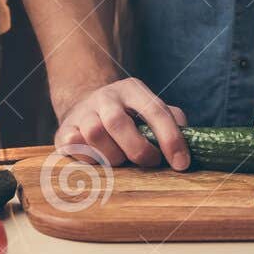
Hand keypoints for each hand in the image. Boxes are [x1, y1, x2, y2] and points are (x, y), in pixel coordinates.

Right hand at [54, 77, 190, 169]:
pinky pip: (72, 145)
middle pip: (117, 123)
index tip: (181, 164)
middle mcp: (105, 97)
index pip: (155, 110)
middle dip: (138, 150)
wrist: (86, 106)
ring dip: (112, 156)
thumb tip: (189, 137)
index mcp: (132, 90)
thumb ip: (171, 119)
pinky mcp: (64, 130)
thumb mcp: (150, 110)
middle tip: (149, 162)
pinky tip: (97, 161)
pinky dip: (87, 157)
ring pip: (94, 134)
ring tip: (121, 160)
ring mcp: (82, 112)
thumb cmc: (128, 116)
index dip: (171, 139)